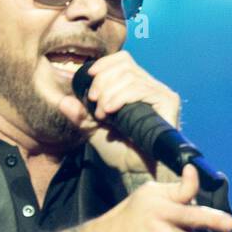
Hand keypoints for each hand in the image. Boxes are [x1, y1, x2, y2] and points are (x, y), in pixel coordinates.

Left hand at [57, 51, 181, 173]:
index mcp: (135, 87)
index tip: (89, 78)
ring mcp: (160, 92)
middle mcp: (150, 86)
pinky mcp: (168, 101)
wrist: (138, 171)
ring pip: (130, 77)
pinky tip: (110, 110)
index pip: (122, 60)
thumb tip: (63, 102)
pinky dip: (121, 97)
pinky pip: (141, 89)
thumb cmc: (121, 152)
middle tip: (93, 102)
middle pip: (124, 66)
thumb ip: (81, 117)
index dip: (104, 64)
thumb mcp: (94, 132)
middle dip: (102, 81)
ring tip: (101, 113)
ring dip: (109, 92)